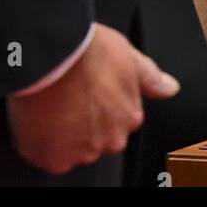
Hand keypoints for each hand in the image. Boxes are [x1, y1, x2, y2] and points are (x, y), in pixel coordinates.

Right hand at [5, 22, 179, 174]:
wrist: (53, 52)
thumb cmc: (88, 49)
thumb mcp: (126, 54)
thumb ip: (149, 76)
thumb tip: (171, 88)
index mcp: (129, 116)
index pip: (115, 121)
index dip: (96, 105)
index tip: (83, 90)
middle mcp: (111, 140)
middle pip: (94, 139)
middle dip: (81, 123)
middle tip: (63, 96)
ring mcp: (83, 151)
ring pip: (70, 148)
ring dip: (61, 133)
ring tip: (48, 102)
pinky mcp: (54, 158)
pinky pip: (45, 156)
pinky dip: (38, 142)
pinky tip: (34, 116)